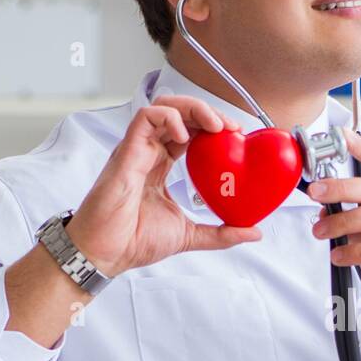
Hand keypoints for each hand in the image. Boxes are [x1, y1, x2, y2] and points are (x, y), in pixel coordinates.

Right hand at [65, 95, 258, 276]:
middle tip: (231, 127)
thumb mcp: (189, 235)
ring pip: (162, 107)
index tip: (236, 135)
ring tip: (214, 125)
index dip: (212, 126)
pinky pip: (145, 118)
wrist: (106, 254)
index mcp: (160, 166)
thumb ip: (221, 233)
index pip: (189, 131)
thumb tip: (254, 231)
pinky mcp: (125, 152)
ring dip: (193, 108)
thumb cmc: (134, 241)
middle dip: (208, 112)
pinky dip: (169, 118)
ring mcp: (136, 150)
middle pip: (178, 113)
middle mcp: (148, 152)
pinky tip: (185, 135)